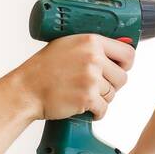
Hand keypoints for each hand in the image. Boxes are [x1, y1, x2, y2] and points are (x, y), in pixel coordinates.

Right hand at [3, 34, 134, 121]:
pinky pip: (104, 109)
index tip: (119, 70)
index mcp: (91, 41)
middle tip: (95, 87)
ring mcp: (90, 78)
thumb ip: (91, 46)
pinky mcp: (87, 98)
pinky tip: (83, 107)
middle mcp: (93, 58)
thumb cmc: (43, 69)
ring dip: (101, 99)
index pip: (127, 54)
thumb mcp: (67, 45)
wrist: (26, 90)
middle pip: (122, 78)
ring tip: (83, 95)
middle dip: (111, 85)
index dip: (125, 65)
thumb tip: (119, 47)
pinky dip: (95, 112)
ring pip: (112, 95)